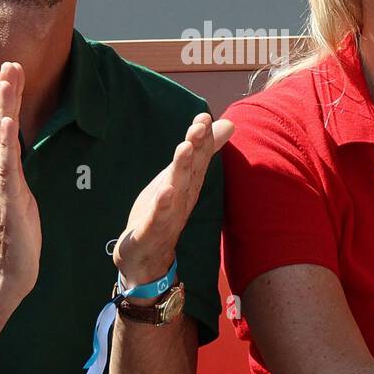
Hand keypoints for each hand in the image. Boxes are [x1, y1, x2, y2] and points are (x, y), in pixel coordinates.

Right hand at [0, 61, 41, 306]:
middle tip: (11, 64)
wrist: (5, 277)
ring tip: (10, 81)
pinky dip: (4, 143)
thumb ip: (16, 178)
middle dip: (6, 95)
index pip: (3, 132)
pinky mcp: (7, 199)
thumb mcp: (20, 200)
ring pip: (1, 140)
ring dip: (6, 108)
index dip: (8, 103)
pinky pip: (5, 166)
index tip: (13, 75)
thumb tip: (17, 160)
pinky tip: (4, 123)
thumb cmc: (15, 242)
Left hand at [114, 113, 233, 291]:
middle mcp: (183, 198)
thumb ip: (201, 152)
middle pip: (191, 170)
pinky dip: (163, 205)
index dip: (202, 137)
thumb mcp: (181, 177)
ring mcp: (169, 215)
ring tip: (184, 148)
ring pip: (177, 190)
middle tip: (199, 125)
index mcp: (189, 184)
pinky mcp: (151, 231)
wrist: (146, 258)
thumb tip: (227, 124)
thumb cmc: (164, 212)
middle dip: (196, 146)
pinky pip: (159, 218)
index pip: (199, 158)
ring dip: (181, 169)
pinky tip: (166, 191)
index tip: (205, 116)